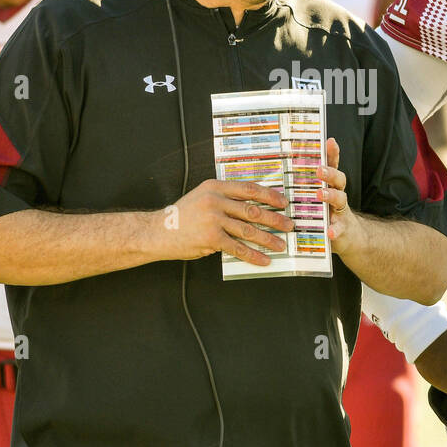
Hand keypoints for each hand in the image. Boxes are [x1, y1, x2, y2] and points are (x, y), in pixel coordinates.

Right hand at [160, 179, 294, 265]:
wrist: (158, 231)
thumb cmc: (183, 216)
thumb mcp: (202, 197)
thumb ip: (224, 198)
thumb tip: (253, 207)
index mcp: (215, 187)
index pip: (249, 189)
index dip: (269, 195)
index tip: (283, 202)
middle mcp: (215, 200)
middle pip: (253, 210)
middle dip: (274, 219)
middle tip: (288, 225)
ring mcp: (213, 219)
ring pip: (248, 230)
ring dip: (268, 239)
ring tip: (280, 245)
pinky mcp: (211, 238)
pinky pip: (238, 248)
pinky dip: (253, 255)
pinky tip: (264, 260)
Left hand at [317, 137, 359, 254]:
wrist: (350, 238)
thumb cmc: (326, 214)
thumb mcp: (317, 198)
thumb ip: (306, 187)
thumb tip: (283, 170)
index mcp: (330, 186)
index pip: (332, 166)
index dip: (332, 154)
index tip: (330, 141)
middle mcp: (338, 195)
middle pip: (338, 179)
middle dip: (329, 173)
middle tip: (318, 169)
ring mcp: (341, 211)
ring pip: (340, 199)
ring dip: (330, 195)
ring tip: (320, 194)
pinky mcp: (343, 228)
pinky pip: (339, 228)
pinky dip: (335, 229)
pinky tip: (329, 231)